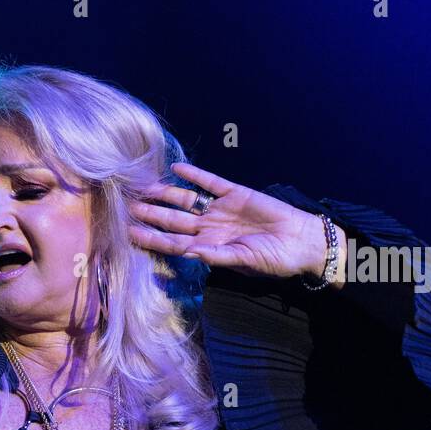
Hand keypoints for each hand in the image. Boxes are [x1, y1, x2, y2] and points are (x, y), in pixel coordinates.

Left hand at [128, 162, 340, 281]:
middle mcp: (209, 228)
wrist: (302, 242)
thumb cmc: (274, 259)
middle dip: (151, 214)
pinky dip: (195, 175)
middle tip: (128, 206)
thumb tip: (191, 253)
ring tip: (145, 187)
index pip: (172, 243)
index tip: (129, 233)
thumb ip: (217, 256)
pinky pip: (211, 182)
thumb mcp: (244, 261)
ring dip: (166, 194)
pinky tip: (177, 168)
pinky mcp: (236, 194)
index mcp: (208, 247)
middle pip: (173, 220)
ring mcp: (220, 210)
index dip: (151, 238)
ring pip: (186, 200)